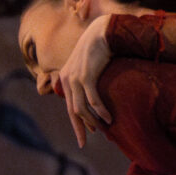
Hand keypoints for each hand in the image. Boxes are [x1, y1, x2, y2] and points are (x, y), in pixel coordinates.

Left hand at [55, 14, 113, 145]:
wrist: (102, 32)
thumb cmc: (99, 49)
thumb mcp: (89, 66)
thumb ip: (87, 79)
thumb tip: (94, 95)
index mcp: (66, 79)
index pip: (70, 107)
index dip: (76, 124)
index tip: (82, 138)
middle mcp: (67, 80)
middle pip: (73, 111)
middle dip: (80, 128)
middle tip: (85, 142)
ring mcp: (76, 79)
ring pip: (82, 108)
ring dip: (93, 120)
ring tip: (104, 128)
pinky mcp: (86, 76)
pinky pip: (93, 100)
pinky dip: (100, 111)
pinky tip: (108, 117)